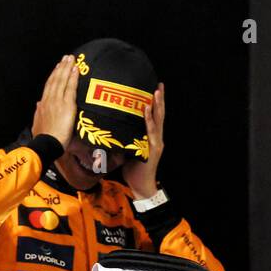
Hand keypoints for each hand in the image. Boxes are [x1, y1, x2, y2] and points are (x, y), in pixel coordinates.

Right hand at [30, 55, 78, 147]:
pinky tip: (76, 69)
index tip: (57, 67)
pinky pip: (70, 88)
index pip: (49, 86)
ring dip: (67, 68)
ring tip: (71, 59)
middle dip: (61, 67)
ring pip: (62, 81)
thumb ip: (38, 113)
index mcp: (42, 105)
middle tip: (66, 57)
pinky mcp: (67, 105)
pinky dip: (73, 77)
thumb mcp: (37, 124)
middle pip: (55, 80)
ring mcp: (57, 101)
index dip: (53, 75)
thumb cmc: (44, 138)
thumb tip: (38, 104)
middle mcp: (49, 100)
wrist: (46, 145)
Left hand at [122, 82, 164, 198]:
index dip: (155, 103)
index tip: (154, 88)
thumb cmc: (133, 169)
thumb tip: (111, 128)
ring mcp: (156, 142)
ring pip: (158, 120)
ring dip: (157, 105)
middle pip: (160, 115)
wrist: (141, 186)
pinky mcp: (153, 149)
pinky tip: (146, 109)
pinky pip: (150, 131)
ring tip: (155, 92)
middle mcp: (156, 137)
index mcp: (151, 137)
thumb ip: (125, 139)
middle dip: (160, 99)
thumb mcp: (128, 150)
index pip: (154, 116)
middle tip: (159, 84)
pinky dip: (149, 120)